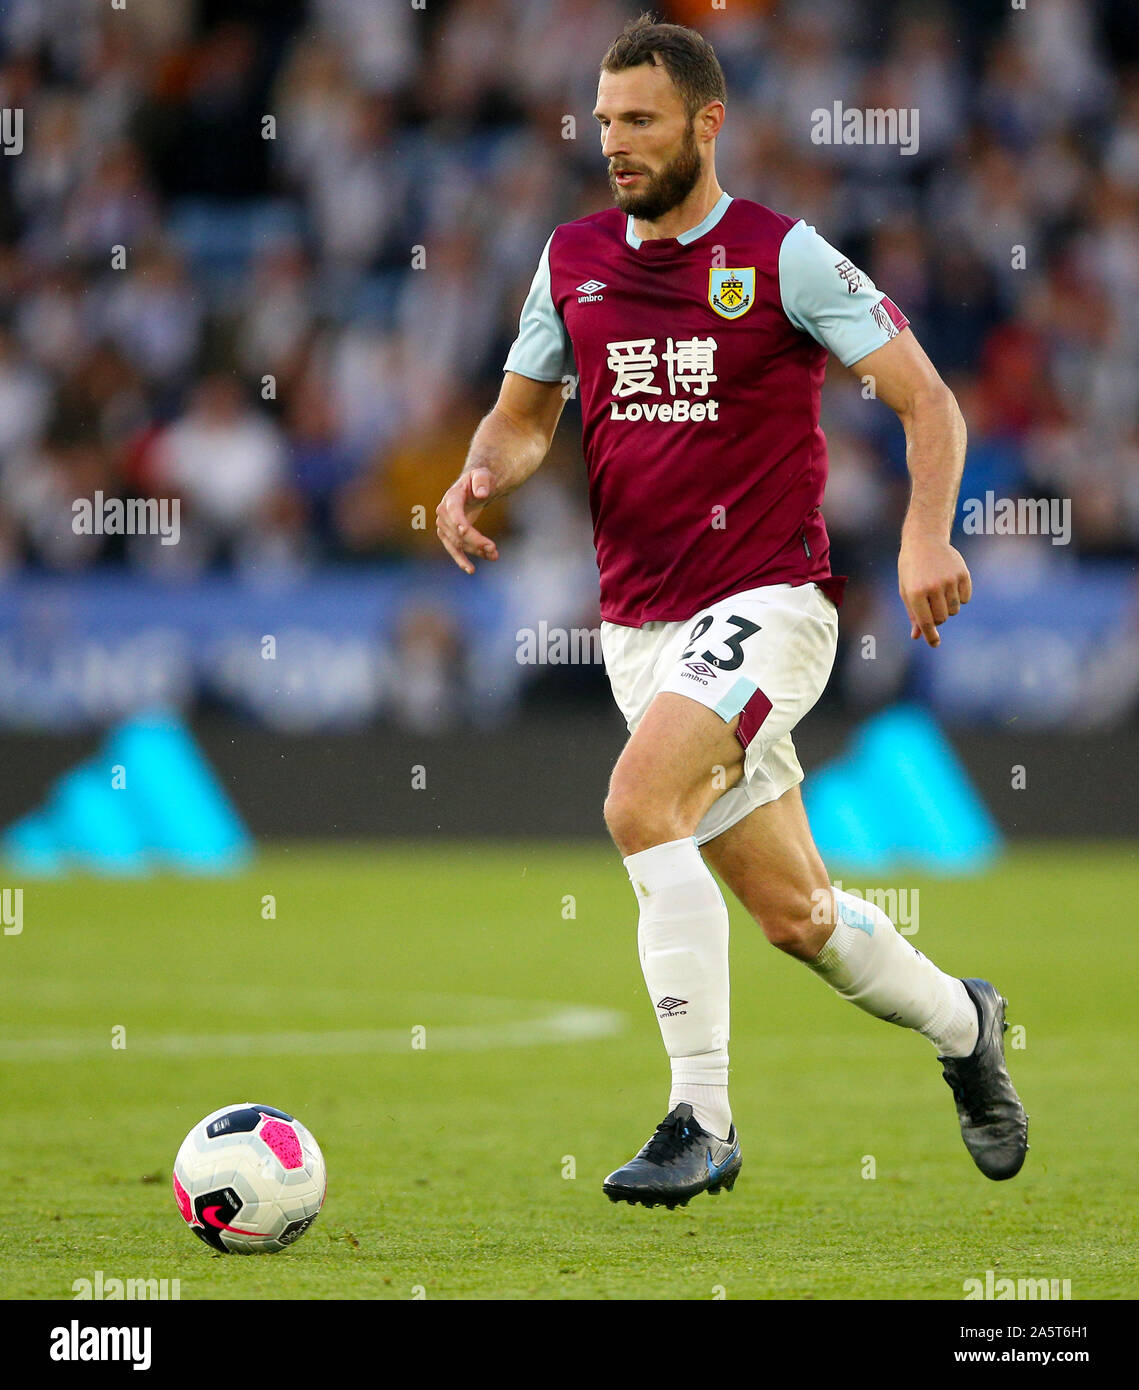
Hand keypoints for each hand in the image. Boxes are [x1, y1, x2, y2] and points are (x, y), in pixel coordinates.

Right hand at [435, 467, 499, 573]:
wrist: (473, 488)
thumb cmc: (480, 480)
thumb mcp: (483, 474)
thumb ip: (482, 480)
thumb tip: (481, 493)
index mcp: (451, 497)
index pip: (453, 511)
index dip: (458, 521)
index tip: (465, 531)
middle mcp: (443, 512)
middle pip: (457, 531)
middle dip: (475, 541)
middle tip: (493, 549)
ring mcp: (444, 525)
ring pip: (458, 543)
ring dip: (475, 551)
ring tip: (494, 556)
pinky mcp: (448, 536)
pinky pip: (454, 550)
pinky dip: (462, 560)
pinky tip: (470, 570)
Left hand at [898, 531, 971, 646]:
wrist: (925, 540)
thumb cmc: (911, 569)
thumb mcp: (906, 590)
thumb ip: (913, 614)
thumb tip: (918, 636)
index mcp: (915, 593)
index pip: (926, 622)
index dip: (931, 636)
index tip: (935, 644)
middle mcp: (933, 587)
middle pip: (942, 618)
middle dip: (937, 617)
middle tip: (931, 605)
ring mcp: (949, 580)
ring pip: (954, 609)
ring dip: (948, 607)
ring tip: (939, 592)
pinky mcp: (963, 574)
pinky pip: (965, 598)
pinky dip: (960, 597)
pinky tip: (950, 585)